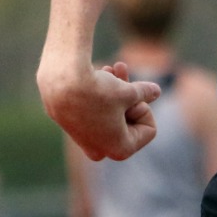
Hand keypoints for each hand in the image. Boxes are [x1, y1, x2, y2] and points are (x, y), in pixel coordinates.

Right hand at [38, 56, 161, 161]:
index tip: (133, 97)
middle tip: (125, 74)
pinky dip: (100, 93)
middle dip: (130, 96)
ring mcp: (83, 139)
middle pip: (128, 121)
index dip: (144, 108)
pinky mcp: (69, 123)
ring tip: (115, 66)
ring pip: (111, 112)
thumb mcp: (129, 91)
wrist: (60, 80)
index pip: (148, 129)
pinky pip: (93, 110)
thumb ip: (144, 94)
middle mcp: (99, 150)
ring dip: (117, 89)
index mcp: (119, 150)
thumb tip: (156, 92)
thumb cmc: (99, 90)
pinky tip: (102, 70)